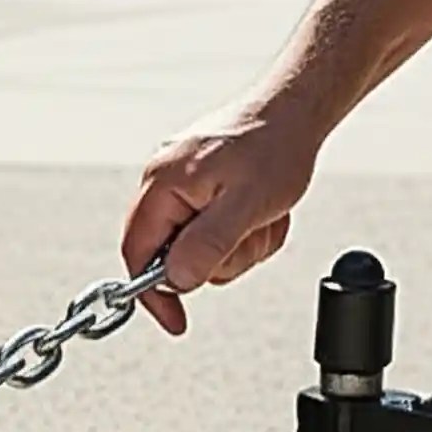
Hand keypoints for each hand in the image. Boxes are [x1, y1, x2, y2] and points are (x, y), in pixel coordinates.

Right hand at [121, 101, 321, 334]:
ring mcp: (179, 183)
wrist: (295, 110)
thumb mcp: (247, 204)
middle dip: (215, 259)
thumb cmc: (274, 148)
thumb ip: (208, 244)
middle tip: (250, 238)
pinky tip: (260, 211)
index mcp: (161, 183)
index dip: (153, 293)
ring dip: (235, 246)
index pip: (136, 253)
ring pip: (195, 247)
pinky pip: (209, 230)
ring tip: (262, 218)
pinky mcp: (198, 185)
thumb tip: (176, 281)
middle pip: (168, 254)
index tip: (176, 321)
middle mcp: (161, 181)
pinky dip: (239, 232)